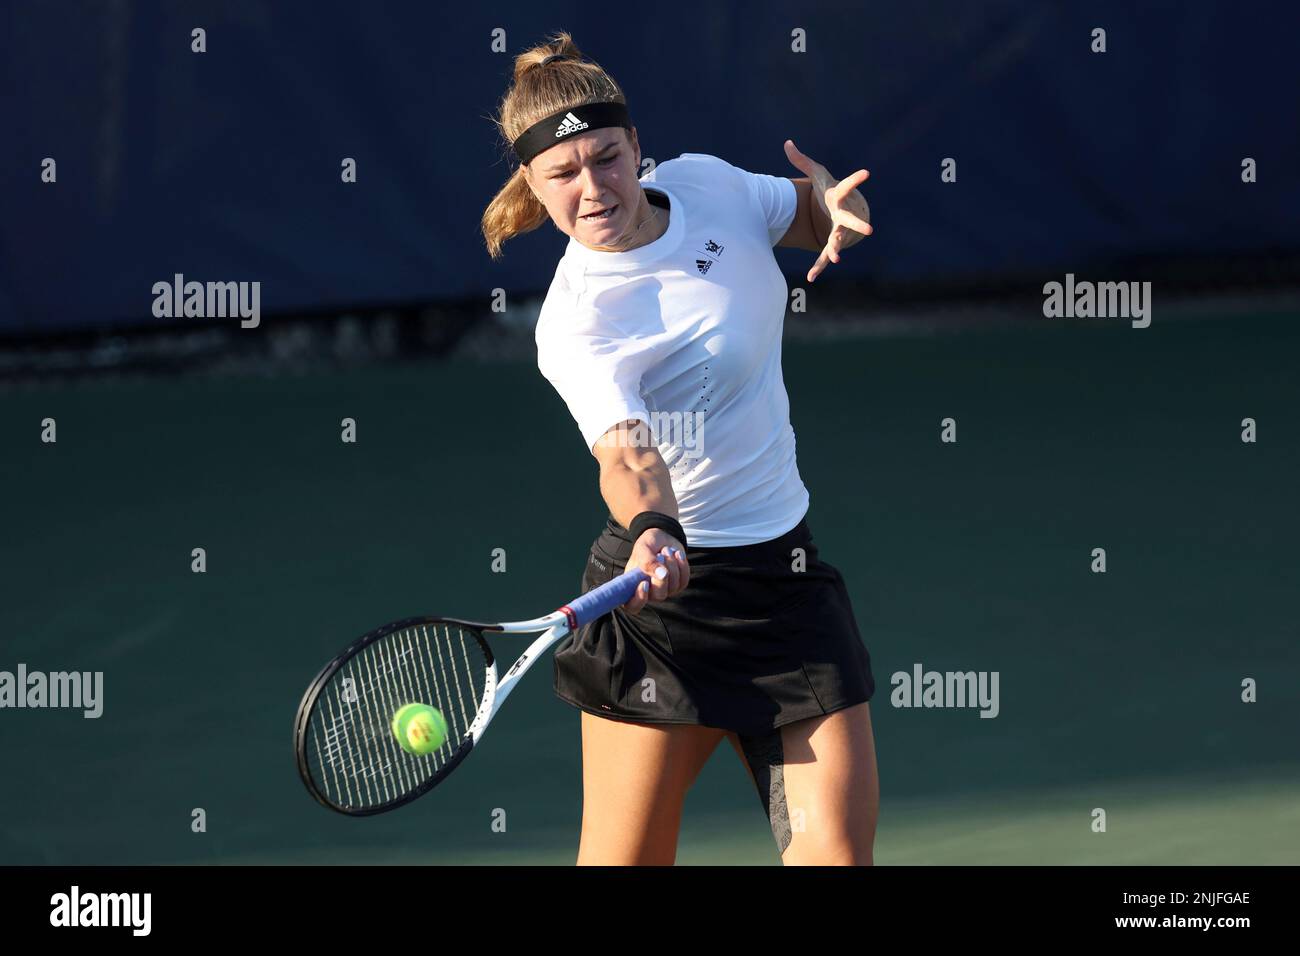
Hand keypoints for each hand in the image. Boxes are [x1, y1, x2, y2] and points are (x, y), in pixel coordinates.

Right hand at [622, 528, 688, 614]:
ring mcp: (665, 589)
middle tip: (660, 556)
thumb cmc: (648, 544)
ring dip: (672, 566)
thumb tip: (662, 575)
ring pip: (673, 587)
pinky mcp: (678, 584)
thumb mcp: (643, 548)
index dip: (639, 599)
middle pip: (658, 596)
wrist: (662, 536)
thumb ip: (648, 562)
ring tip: (666, 550)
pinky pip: (684, 581)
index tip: (644, 583)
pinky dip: (682, 566)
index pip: (632, 605)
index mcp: (633, 585)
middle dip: (662, 577)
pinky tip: (677, 554)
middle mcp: (649, 591)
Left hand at [783, 139, 871, 282]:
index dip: (857, 179)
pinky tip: (811, 277)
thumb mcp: (817, 174)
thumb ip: (801, 161)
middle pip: (850, 220)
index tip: (867, 172)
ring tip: (836, 257)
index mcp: (839, 197)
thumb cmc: (829, 190)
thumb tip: (787, 143)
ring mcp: (838, 231)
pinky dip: (818, 266)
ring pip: (838, 241)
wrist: (842, 210)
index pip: (848, 186)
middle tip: (869, 229)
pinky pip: (823, 255)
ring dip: (836, 249)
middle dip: (858, 225)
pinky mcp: (831, 243)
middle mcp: (842, 215)